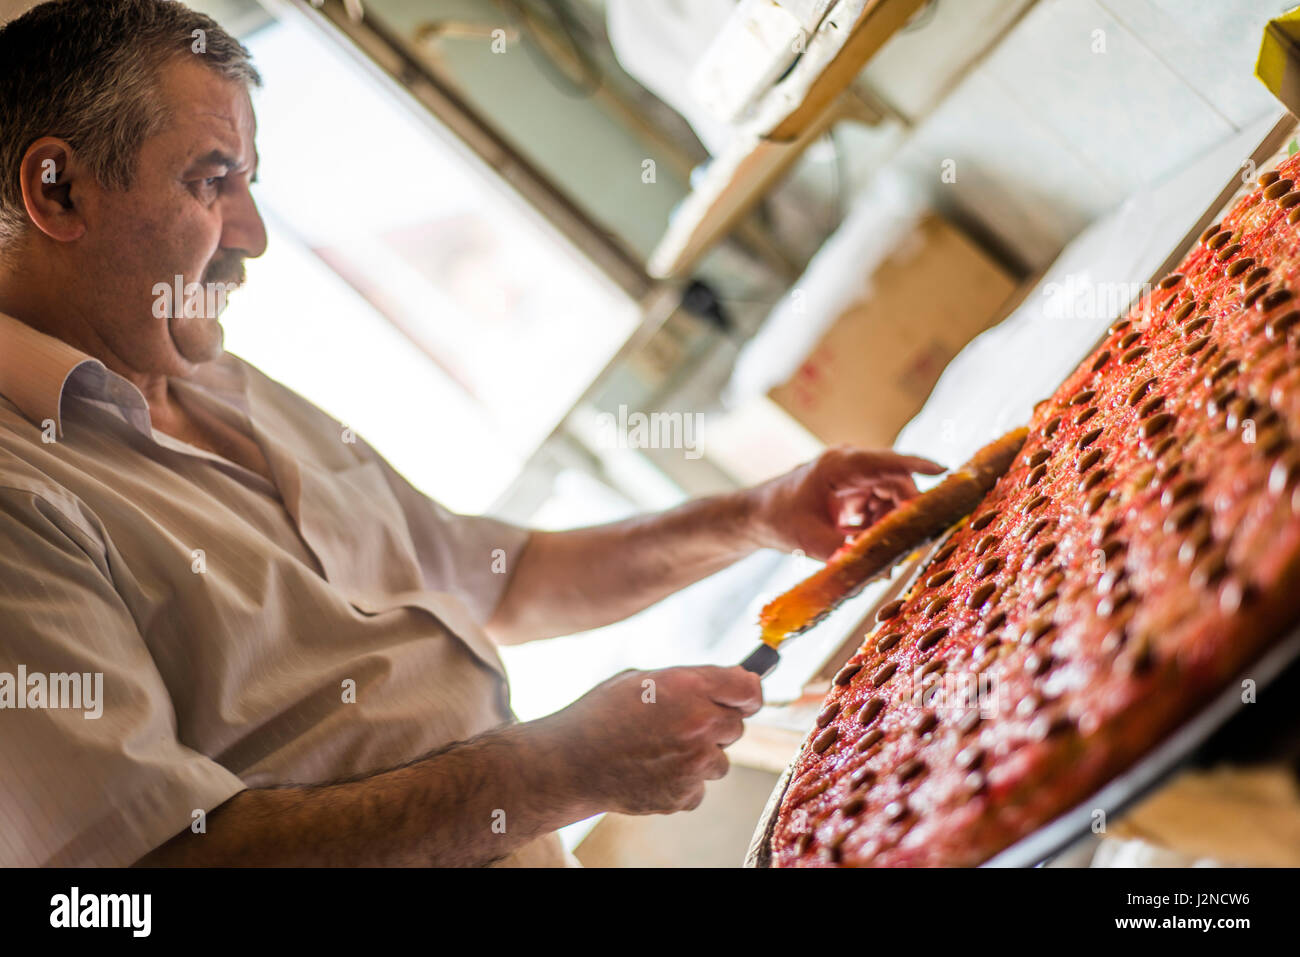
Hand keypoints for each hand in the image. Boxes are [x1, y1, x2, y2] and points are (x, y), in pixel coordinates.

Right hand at [550, 666, 762, 814]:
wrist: (568, 762)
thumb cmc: (600, 714)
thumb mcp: (642, 679)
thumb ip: (688, 682)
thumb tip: (727, 685)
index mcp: (689, 687)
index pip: (749, 689)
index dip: (746, 693)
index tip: (741, 697)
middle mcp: (698, 724)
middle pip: (737, 726)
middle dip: (716, 724)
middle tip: (682, 724)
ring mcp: (693, 764)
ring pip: (720, 761)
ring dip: (700, 756)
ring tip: (660, 750)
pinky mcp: (683, 796)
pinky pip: (699, 788)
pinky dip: (682, 783)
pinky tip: (652, 771)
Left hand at [745, 446, 945, 559]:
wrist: (756, 516)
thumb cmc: (779, 520)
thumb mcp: (811, 541)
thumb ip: (846, 554)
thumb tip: (881, 571)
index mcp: (840, 466)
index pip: (886, 461)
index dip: (917, 464)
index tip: (944, 470)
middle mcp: (850, 465)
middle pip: (895, 482)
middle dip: (906, 512)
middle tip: (909, 542)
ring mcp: (853, 477)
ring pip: (891, 496)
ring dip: (891, 522)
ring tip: (876, 545)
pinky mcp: (853, 490)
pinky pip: (880, 505)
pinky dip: (879, 524)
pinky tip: (863, 541)